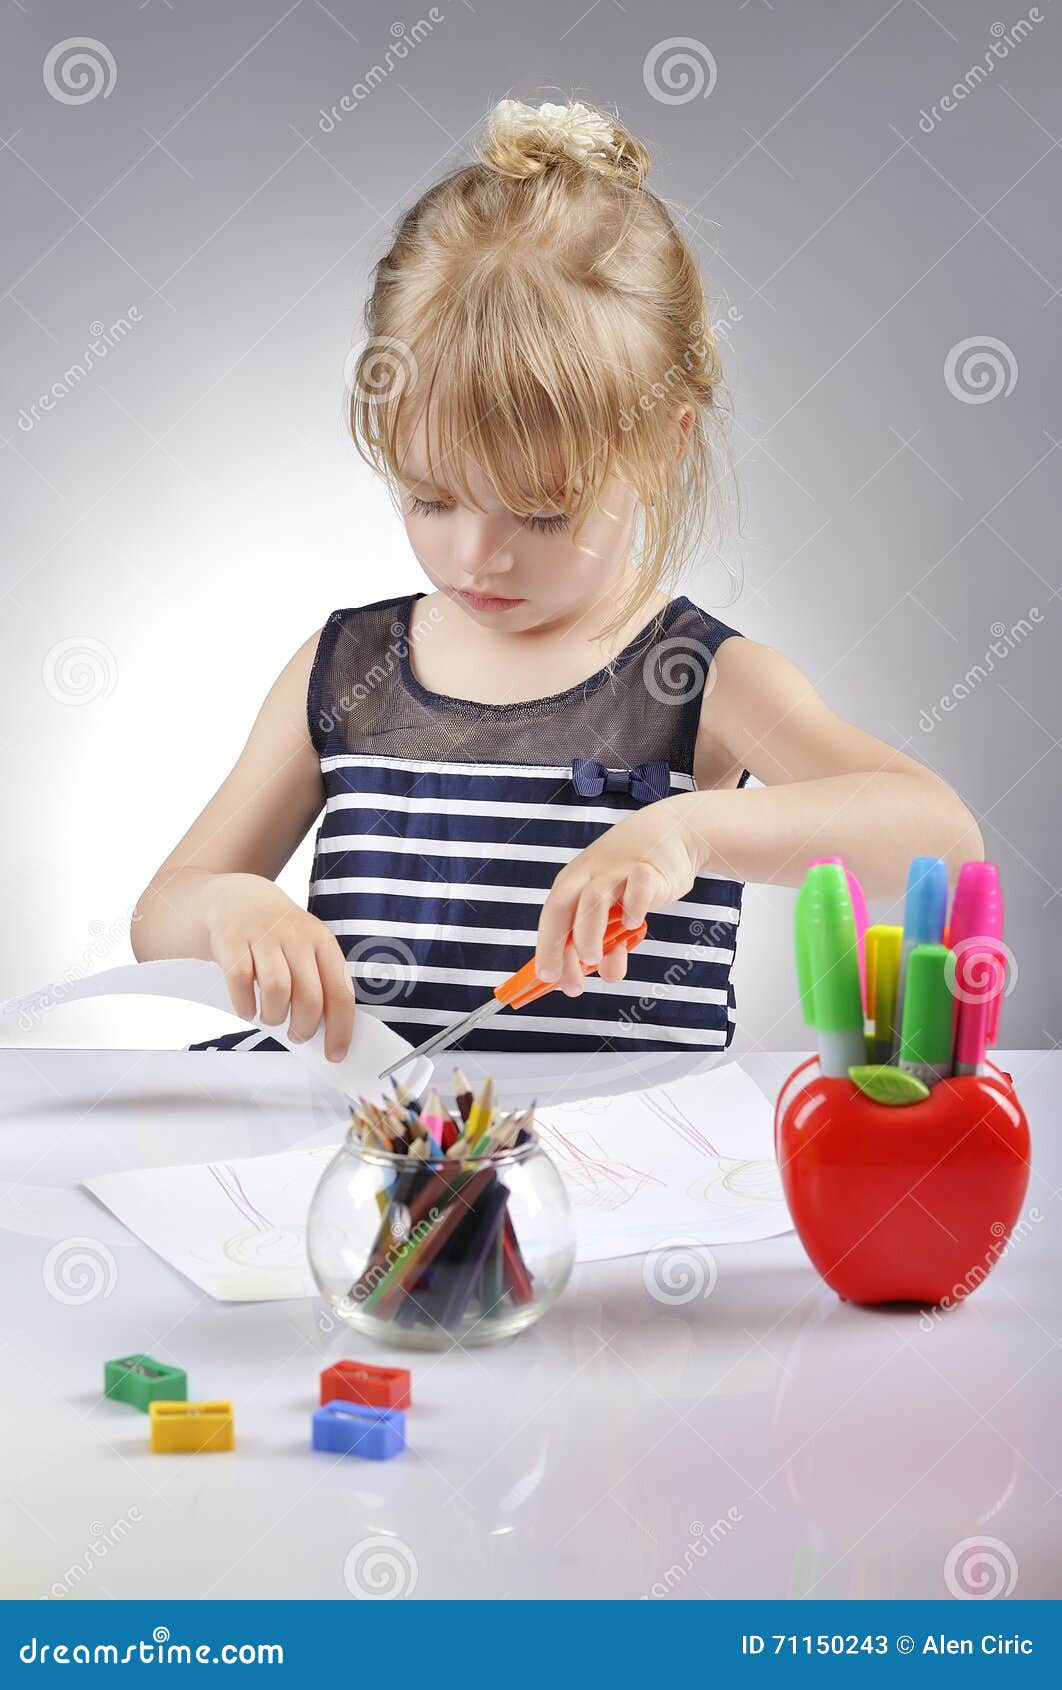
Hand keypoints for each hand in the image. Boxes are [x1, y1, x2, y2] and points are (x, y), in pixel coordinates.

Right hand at [202, 873, 355, 1060]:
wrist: (237, 899)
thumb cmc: (278, 933)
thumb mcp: (307, 946)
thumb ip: (321, 980)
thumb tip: (333, 1030)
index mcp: (322, 941)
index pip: (340, 992)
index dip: (340, 1029)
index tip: (335, 1053)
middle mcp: (295, 935)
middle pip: (309, 996)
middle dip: (304, 1027)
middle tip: (298, 1034)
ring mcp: (262, 935)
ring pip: (277, 991)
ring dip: (274, 1016)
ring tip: (272, 1016)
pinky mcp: (231, 940)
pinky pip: (241, 983)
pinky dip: (245, 1005)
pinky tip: (248, 1007)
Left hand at [534, 798, 700, 992]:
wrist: (673, 832)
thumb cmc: (636, 875)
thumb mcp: (617, 910)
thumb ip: (611, 942)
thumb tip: (608, 975)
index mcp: (574, 882)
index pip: (552, 918)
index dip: (546, 949)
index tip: (547, 979)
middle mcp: (590, 874)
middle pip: (562, 907)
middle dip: (558, 945)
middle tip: (567, 981)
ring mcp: (618, 870)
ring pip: (593, 899)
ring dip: (589, 933)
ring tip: (594, 960)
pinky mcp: (649, 869)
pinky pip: (638, 887)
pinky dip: (634, 907)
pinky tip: (635, 923)